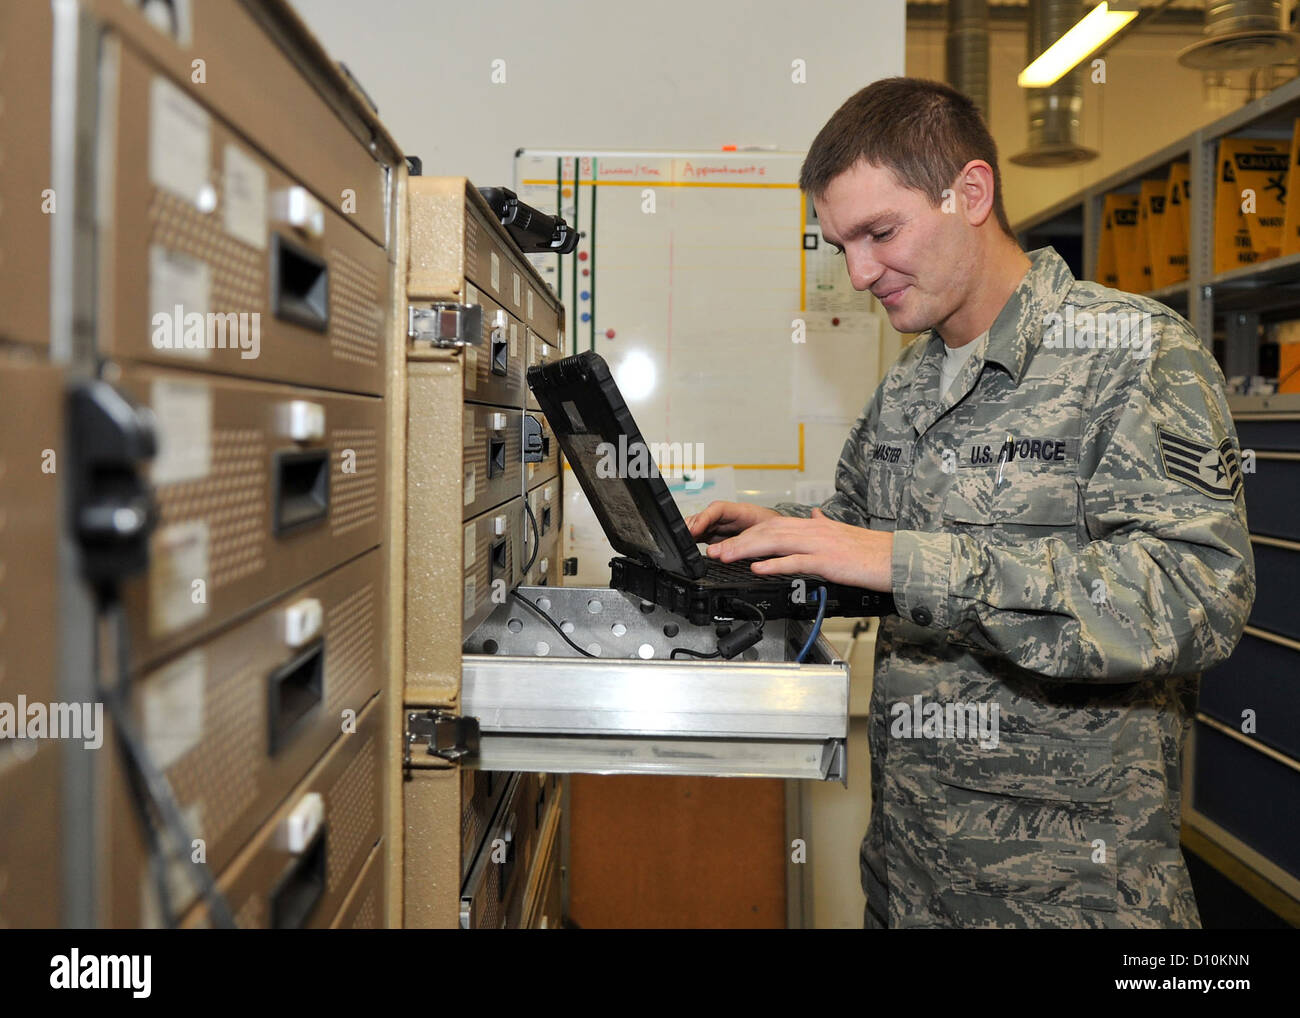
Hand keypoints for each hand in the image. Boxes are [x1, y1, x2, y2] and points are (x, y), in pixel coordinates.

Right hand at [685, 500, 779, 543]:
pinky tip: (687, 547)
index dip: (703, 519)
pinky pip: (699, 535)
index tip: (694, 530)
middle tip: (683, 540)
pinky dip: (692, 541)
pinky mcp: (713, 534)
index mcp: (738, 510)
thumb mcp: (760, 535)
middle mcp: (724, 516)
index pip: (716, 509)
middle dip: (691, 527)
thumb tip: (717, 551)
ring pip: (698, 526)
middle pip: (702, 517)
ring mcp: (717, 525)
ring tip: (683, 545)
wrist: (776, 533)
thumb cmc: (769, 529)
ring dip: (689, 534)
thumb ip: (740, 542)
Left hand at [705, 507, 893, 590]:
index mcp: (813, 525)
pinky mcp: (828, 561)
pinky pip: (797, 561)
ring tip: (725, 557)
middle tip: (714, 551)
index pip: (771, 526)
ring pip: (775, 543)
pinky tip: (758, 569)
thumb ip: (823, 523)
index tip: (726, 542)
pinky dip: (775, 564)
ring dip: (746, 550)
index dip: (745, 534)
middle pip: (767, 532)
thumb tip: (814, 514)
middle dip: (737, 542)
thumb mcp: (842, 530)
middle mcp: (813, 530)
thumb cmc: (869, 550)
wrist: (895, 557)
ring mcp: (820, 544)